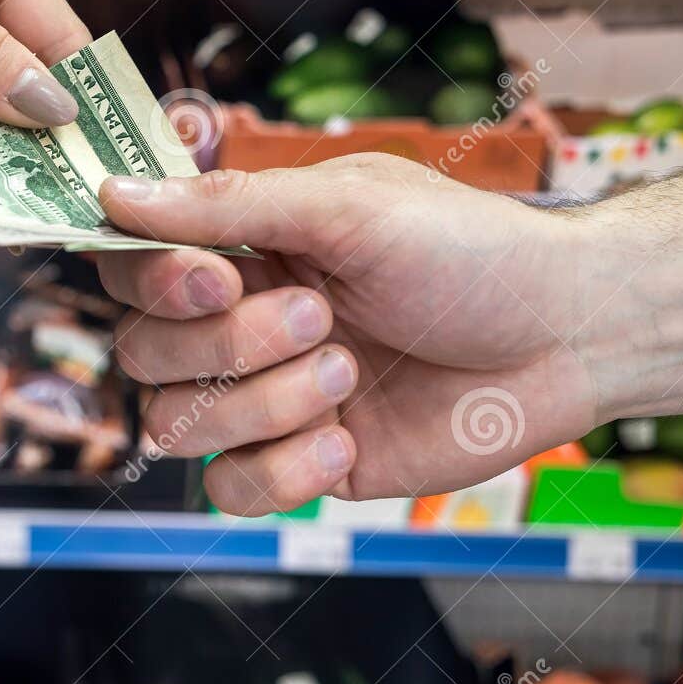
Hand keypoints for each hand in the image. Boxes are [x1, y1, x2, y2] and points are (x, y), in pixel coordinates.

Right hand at [95, 155, 601, 515]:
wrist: (567, 336)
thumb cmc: (469, 251)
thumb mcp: (350, 208)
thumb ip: (229, 205)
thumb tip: (115, 194)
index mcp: (245, 246)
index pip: (132, 269)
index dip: (154, 283)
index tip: (219, 279)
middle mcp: (241, 321)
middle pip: (142, 353)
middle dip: (229, 345)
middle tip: (324, 319)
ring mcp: (267, 396)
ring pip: (176, 424)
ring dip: (262, 403)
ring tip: (349, 374)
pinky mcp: (302, 462)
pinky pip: (230, 489)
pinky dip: (282, 472)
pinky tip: (347, 442)